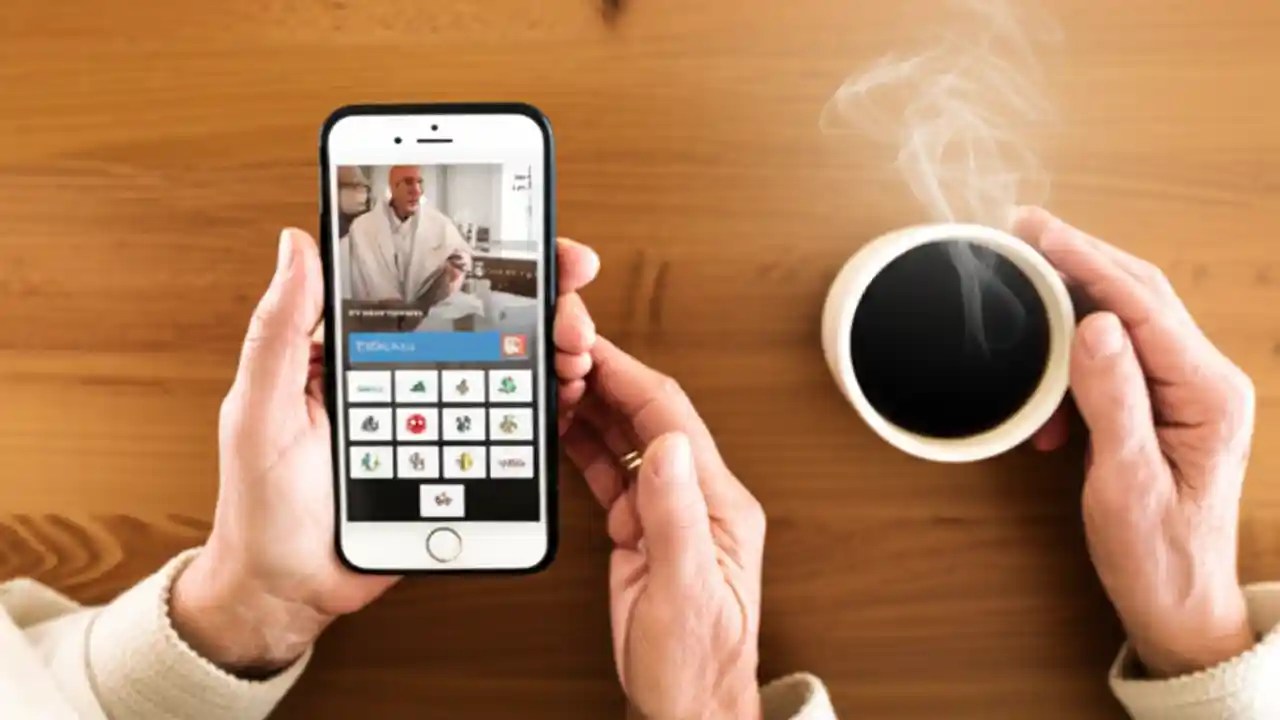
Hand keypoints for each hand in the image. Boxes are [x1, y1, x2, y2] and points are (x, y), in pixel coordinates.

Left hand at [170, 232, 600, 674]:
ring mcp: (438, 415)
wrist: (289, 592)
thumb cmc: (261, 504)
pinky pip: (510, 424)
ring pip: (509, 364)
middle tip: (568, 308)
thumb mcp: (260, 409)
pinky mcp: (459, 458)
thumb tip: (297, 243)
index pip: (426, 279)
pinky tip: (565, 394)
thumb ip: (279, 329)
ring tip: (573, 351)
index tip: (531, 240)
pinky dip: (545, 406)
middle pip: (487, 315)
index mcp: (357, 348)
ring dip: (553, 346)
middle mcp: (405, 372)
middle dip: (542, 298)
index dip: (482, 251)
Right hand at [564, 338, 765, 718]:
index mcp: (718, 503)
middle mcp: (695, 499)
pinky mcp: (642, 532)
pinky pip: (611, 475)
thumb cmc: (698, 662)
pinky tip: (563, 432)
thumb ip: (675, 515)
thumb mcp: (685, 590)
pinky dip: (585, 448)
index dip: (629, 376)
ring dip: (592, 408)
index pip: (671, 419)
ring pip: (627, 441)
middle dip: (605, 379)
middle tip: (561, 355)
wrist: (688, 708)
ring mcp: (667, 513)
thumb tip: (667, 445)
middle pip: (648, 418)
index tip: (591, 349)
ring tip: (554, 383)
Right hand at [1016, 208, 1257, 676]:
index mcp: (1207, 394)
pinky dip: (1076, 350)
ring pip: (1129, 316)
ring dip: (1075, 299)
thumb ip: (1114, 400)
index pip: (1141, 304)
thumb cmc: (1157, 554)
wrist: (1180, 603)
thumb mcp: (1126, 482)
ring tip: (1026, 281)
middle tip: (1024, 229)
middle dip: (1081, 258)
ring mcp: (1190, 390)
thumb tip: (1092, 325)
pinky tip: (1047, 379)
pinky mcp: (1168, 403)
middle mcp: (1206, 381)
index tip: (1036, 232)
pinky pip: (1121, 352)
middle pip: (1140, 294)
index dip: (1085, 261)